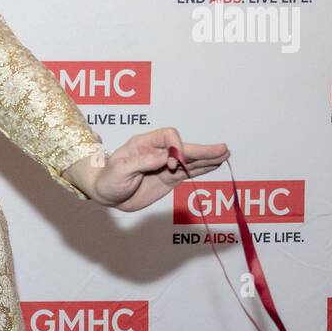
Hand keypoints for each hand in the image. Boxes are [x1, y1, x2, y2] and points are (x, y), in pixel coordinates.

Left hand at [81, 127, 228, 211]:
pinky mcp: (169, 178)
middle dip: (202, 150)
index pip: (168, 136)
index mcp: (143, 143)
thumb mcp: (119, 170)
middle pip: (184, 147)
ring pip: (190, 160)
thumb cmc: (108, 179)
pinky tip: (215, 165)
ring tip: (225, 154)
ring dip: (207, 158)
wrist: (106, 194)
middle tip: (222, 150)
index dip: (175, 148)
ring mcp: (164, 165)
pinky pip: (188, 172)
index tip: (172, 165)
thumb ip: (141, 163)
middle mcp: (157, 151)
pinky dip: (202, 169)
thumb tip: (164, 158)